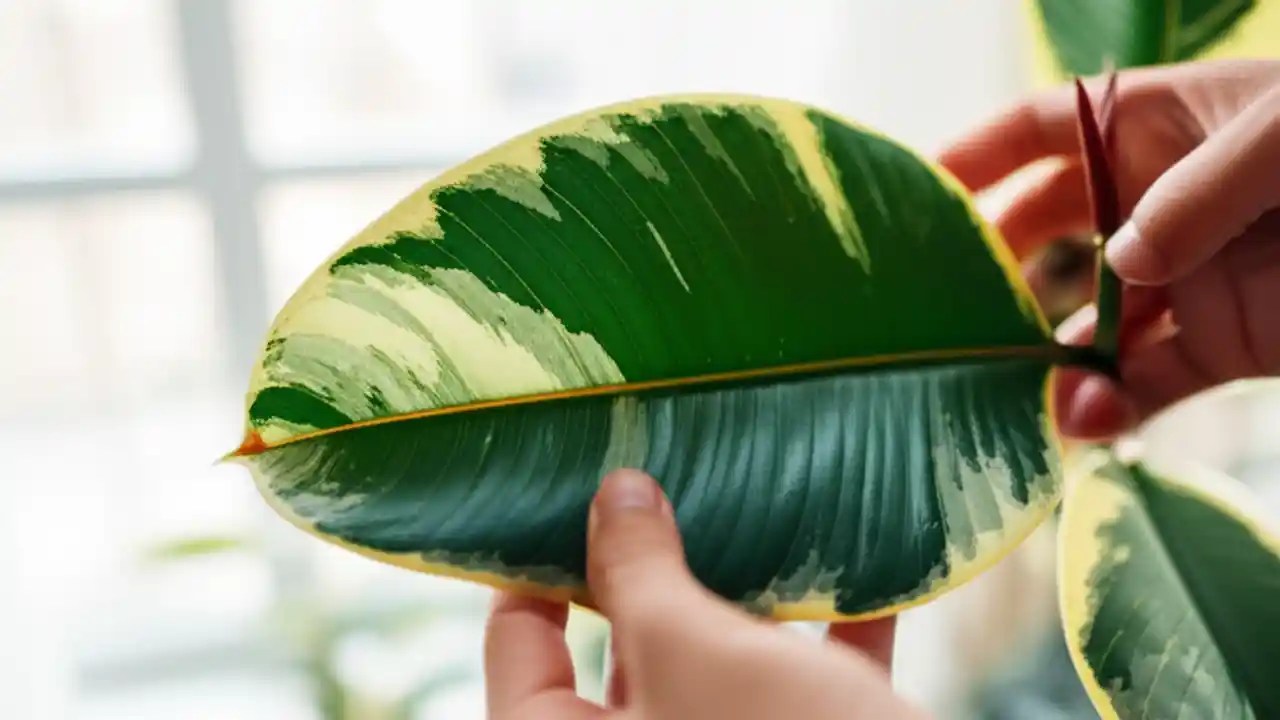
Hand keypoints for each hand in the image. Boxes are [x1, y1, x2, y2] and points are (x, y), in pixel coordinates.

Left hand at [484, 469, 925, 718]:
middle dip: (657, 562)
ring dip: (751, 591)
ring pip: (721, 666)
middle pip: (624, 649)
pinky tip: (868, 573)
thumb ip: (639, 572)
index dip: (536, 561)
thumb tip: (613, 493)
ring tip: (760, 504)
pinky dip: (832, 639)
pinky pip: (806, 691)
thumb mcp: (693, 653)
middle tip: (674, 477)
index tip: (572, 487)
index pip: (518, 644)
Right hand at [940, 59, 1279, 438]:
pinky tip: (1085, 422)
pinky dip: (1110, 406)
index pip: (1044, 129)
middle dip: (993, 268)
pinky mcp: (1224, 344)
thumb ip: (1201, 191)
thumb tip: (1122, 264)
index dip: (974, 155)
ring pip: (1085, 319)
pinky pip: (1146, 380)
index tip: (912, 194)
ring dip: (1043, 356)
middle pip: (1045, 230)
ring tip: (1008, 389)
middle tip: (942, 309)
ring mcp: (1189, 278)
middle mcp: (1161, 202)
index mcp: (1165, 126)